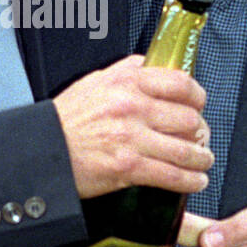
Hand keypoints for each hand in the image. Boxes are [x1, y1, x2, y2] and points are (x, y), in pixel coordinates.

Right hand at [53, 54, 212, 199]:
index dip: (198, 97)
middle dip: (201, 132)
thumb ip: (129, 71)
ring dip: (201, 158)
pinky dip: (190, 180)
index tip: (199, 105)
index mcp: (127, 82)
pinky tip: (195, 180)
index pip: (181, 84)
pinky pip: (172, 175)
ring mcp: (131, 138)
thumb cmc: (67, 119)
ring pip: (186, 149)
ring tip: (203, 160)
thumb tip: (156, 66)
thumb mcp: (96, 81)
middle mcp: (132, 107)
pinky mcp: (128, 167)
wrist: (44, 149)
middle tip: (200, 137)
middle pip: (189, 119)